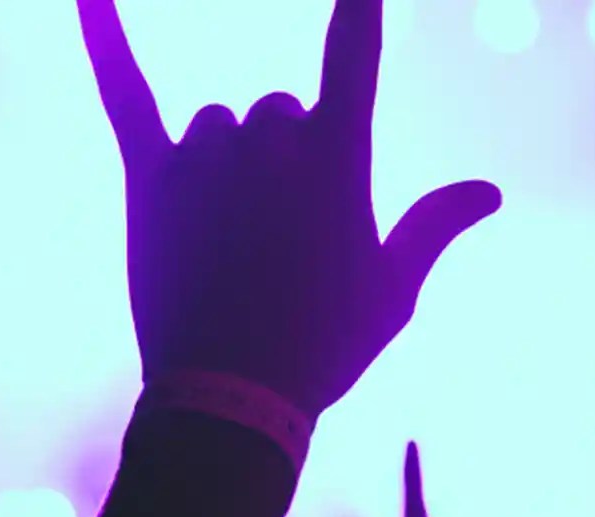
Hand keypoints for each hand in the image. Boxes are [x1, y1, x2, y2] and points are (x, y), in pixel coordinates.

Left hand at [78, 0, 500, 416]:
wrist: (230, 398)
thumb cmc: (325, 349)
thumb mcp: (393, 291)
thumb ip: (436, 226)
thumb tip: (491, 191)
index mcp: (340, 157)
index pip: (354, 50)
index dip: (357, 3)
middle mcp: (271, 140)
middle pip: (278, 110)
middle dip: (285, 159)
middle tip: (279, 243)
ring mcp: (205, 156)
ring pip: (216, 123)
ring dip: (226, 160)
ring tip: (228, 241)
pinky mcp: (148, 178)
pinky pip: (123, 90)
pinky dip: (103, 37)